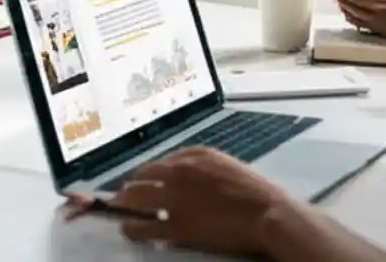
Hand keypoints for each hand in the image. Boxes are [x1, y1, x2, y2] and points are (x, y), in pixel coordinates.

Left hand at [79, 147, 297, 256]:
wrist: (266, 211)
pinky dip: (132, 227)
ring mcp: (174, 197)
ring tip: (119, 211)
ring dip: (124, 204)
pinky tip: (129, 230)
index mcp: (195, 155)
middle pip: (142, 176)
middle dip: (131, 186)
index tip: (145, 182)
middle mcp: (179, 171)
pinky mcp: (175, 223)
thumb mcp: (227, 168)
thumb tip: (186, 183)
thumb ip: (203, 172)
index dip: (149, 175)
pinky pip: (143, 225)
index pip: (161, 162)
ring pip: (135, 197)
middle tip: (124, 196)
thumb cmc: (256, 192)